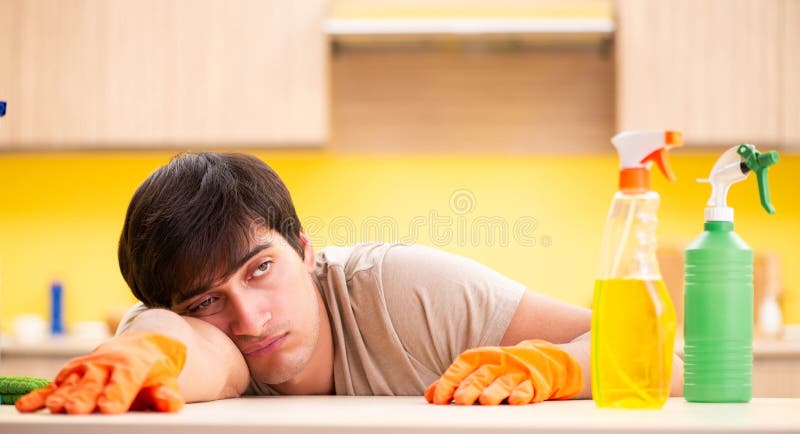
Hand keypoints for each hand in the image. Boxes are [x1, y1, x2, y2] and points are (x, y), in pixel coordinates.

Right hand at [16, 331, 186, 413]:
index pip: (125, 380)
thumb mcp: (166, 379)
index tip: (109, 407)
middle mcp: (105, 364)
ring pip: (72, 382)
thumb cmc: (153, 369)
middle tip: (76, 409)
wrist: (141, 345)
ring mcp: (85, 368)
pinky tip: (27, 407)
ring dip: (62, 395)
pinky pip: (54, 385)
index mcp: (132, 365)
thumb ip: (167, 394)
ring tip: (55, 408)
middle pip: (94, 381)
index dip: (117, 393)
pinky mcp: (71, 375)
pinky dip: (40, 395)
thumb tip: (169, 401)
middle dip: (85, 395)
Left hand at [425, 339, 581, 404]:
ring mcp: (518, 372)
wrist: (544, 360)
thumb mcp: (480, 370)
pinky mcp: (535, 382)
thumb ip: (455, 381)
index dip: (449, 381)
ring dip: (494, 392)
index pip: (462, 366)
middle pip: (481, 375)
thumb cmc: (505, 368)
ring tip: (485, 402)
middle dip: (469, 388)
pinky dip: (522, 394)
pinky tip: (515, 400)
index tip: (437, 397)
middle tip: (459, 400)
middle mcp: (499, 362)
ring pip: (504, 382)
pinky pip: (528, 388)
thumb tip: (430, 395)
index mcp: (482, 357)